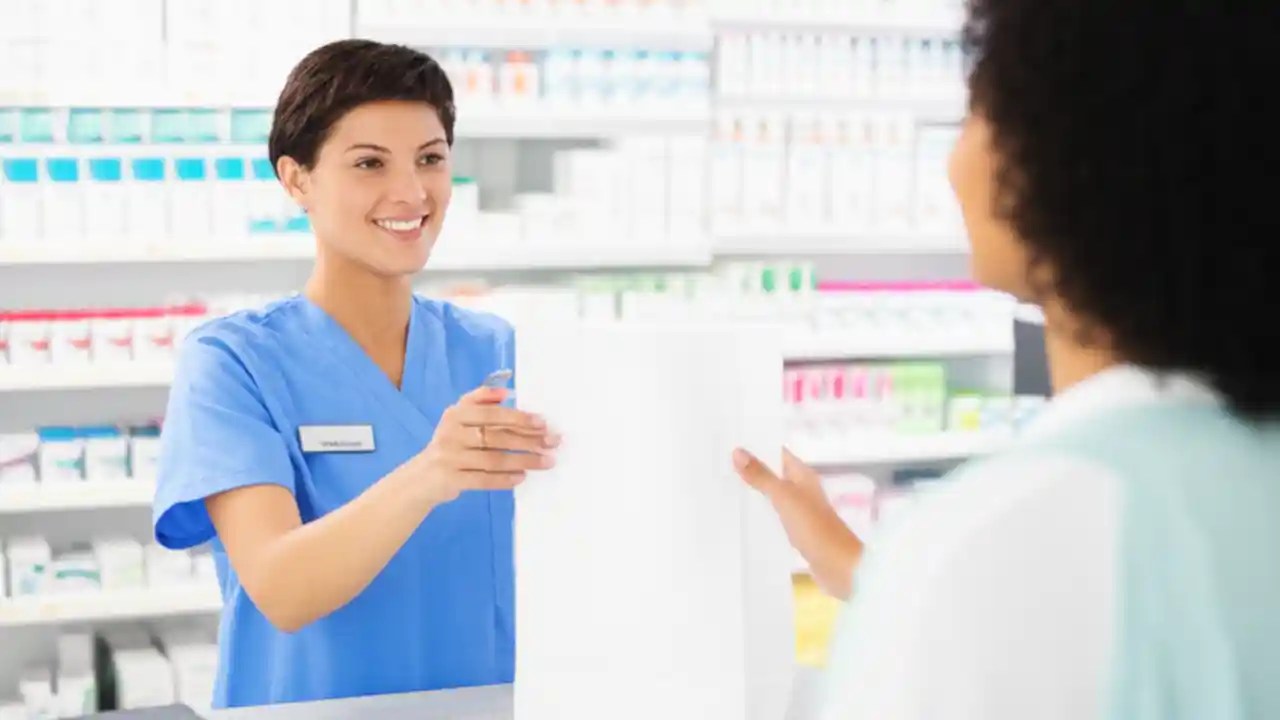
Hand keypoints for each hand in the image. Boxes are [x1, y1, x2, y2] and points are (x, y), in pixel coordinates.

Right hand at [418, 384, 559, 503]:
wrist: (422, 478)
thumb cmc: (451, 443)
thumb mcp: (459, 418)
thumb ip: (481, 401)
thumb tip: (507, 392)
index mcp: (455, 414)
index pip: (491, 415)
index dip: (518, 418)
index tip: (543, 422)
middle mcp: (451, 434)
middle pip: (496, 437)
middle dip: (528, 440)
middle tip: (552, 443)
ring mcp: (450, 458)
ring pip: (493, 460)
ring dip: (523, 461)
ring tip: (546, 461)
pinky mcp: (451, 480)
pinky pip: (483, 480)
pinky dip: (504, 479)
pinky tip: (522, 477)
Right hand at [733, 448, 861, 599]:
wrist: (839, 566)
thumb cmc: (815, 528)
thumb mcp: (785, 498)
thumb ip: (762, 476)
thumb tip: (738, 451)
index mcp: (802, 475)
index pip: (776, 452)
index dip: (756, 445)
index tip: (729, 440)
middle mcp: (801, 489)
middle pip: (772, 473)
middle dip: (749, 468)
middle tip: (718, 463)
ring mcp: (799, 510)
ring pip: (771, 495)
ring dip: (752, 491)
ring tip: (721, 486)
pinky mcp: (796, 531)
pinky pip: (773, 515)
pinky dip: (759, 513)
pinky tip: (740, 516)